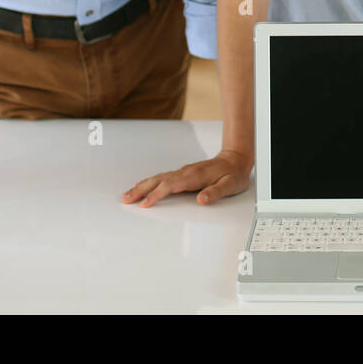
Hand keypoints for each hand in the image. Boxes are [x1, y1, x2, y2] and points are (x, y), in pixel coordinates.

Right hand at [121, 149, 252, 206]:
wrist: (236, 159)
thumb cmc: (233, 174)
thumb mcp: (230, 185)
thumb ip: (216, 192)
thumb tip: (202, 199)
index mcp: (195, 176)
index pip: (171, 186)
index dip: (156, 195)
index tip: (145, 204)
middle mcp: (186, 172)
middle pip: (158, 180)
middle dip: (141, 190)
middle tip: (126, 199)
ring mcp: (183, 172)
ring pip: (158, 178)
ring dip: (141, 186)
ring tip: (127, 195)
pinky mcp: (182, 173)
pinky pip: (162, 177)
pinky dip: (149, 182)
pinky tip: (142, 186)